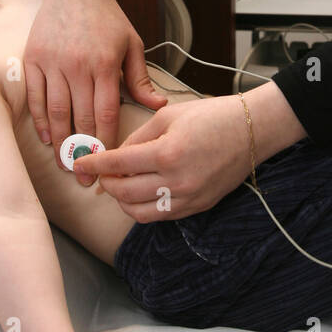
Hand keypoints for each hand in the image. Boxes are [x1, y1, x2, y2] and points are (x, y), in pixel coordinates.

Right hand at [23, 0, 167, 172]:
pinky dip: (39, 120)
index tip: (108, 165)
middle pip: (80, 118)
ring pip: (54, 111)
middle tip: (86, 179)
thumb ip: (140, 78)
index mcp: (105, 64)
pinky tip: (46, 138)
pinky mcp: (33, 57)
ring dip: (60, 142)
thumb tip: (158, 106)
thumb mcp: (131, 43)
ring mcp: (52, 62)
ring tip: (66, 164)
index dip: (106, 143)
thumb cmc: (108, 16)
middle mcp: (77, 65)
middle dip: (84, 152)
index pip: (105, 113)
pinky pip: (35, 96)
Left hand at [73, 92, 252, 221]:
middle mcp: (176, 181)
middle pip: (123, 193)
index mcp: (166, 153)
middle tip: (101, 173)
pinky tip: (140, 191)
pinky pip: (159, 216)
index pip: (117, 164)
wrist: (252, 131)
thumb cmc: (212, 116)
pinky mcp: (197, 207)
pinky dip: (142, 207)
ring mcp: (188, 198)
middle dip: (105, 184)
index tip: (79, 164)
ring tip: (120, 183)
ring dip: (121, 200)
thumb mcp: (169, 116)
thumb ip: (138, 137)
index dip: (94, 165)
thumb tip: (116, 155)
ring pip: (138, 212)